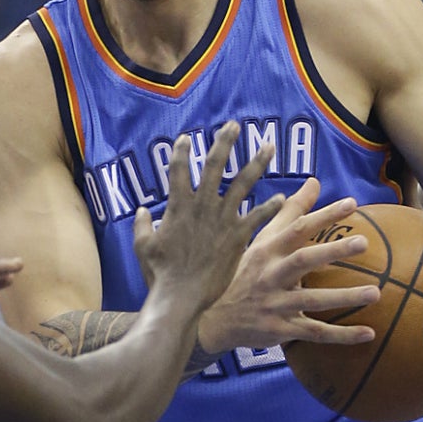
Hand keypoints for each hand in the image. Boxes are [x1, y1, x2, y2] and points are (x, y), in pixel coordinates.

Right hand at [132, 122, 282, 309]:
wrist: (181, 297)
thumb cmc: (159, 274)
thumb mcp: (142, 247)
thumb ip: (141, 225)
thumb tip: (140, 211)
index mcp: (177, 205)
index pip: (178, 169)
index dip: (182, 151)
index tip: (186, 137)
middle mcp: (201, 206)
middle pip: (214, 165)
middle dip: (224, 142)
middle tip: (234, 125)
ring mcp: (221, 220)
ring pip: (243, 183)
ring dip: (256, 162)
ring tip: (268, 146)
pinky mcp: (237, 237)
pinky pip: (257, 217)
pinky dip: (269, 207)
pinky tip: (282, 198)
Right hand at [196, 177, 380, 352]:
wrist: (214, 318)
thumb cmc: (246, 272)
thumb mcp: (263, 240)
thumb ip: (291, 212)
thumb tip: (315, 182)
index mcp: (268, 251)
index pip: (297, 229)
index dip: (323, 216)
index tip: (351, 203)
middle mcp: (271, 276)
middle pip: (303, 261)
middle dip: (332, 251)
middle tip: (363, 242)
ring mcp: (275, 304)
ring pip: (312, 300)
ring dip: (344, 297)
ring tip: (376, 292)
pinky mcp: (281, 329)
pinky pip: (315, 333)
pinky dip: (342, 335)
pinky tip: (370, 333)